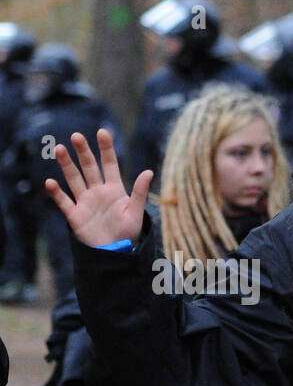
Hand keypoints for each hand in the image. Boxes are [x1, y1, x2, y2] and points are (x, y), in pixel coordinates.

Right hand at [44, 129, 150, 248]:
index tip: (103, 132)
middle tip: (76, 136)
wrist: (115, 252)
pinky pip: (63, 201)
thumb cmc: (128, 233)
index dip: (106, 149)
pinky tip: (50, 182)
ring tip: (59, 149)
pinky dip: (56, 192)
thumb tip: (149, 171)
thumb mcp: (136, 212)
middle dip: (83, 152)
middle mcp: (98, 191)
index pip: (109, 164)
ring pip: (74, 179)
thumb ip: (140, 192)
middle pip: (89, 168)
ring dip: (66, 165)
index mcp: (114, 189)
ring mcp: (84, 201)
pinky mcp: (74, 214)